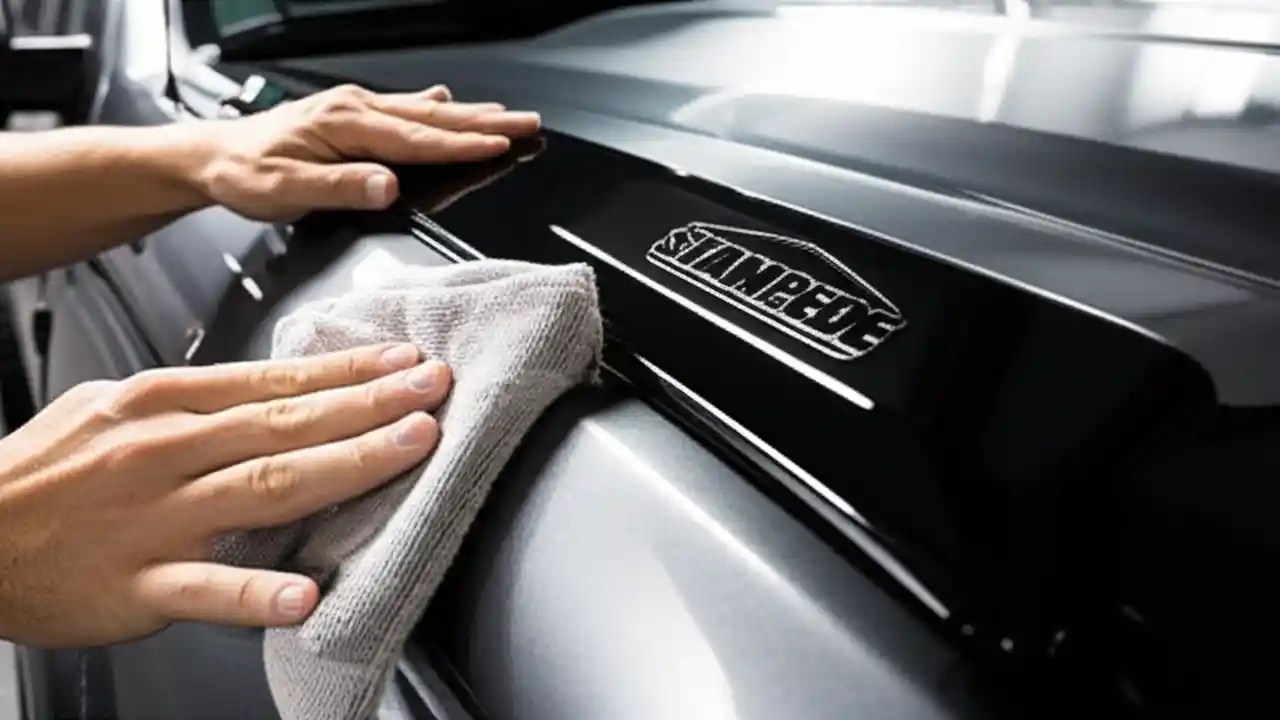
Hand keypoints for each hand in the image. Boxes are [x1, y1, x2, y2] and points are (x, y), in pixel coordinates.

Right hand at [0, 344, 450, 647]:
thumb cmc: (41, 475)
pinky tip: (306, 593)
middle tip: (435, 387)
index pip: (275, 380)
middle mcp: (167, 452)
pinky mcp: (138, 583)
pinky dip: (257, 592)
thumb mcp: (114, 410)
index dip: (348, 370)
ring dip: (346, 465)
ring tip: (409, 449)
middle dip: (371, 404)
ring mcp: (156, 519)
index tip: (405, 358)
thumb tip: (271, 390)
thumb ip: (195, 403)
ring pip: (266, 486)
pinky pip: (207, 589)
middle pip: (286, 422)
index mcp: (163, 405)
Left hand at [193, 83, 540, 220]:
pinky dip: (435, 107)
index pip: (415, 140)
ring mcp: (355, 107)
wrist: (212, 157)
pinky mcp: (351, 114)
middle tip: (528, 125)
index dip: (460, 145)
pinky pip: (405, 109)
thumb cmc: (244, 176)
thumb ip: (339, 189)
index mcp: (344, 125)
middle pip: (432, 118)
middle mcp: (354, 107)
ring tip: (507, 116)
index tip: (499, 145)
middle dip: (485, 122)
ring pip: (424, 111)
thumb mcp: (284, 191)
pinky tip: (449, 102)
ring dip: (469, 114)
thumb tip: (386, 186)